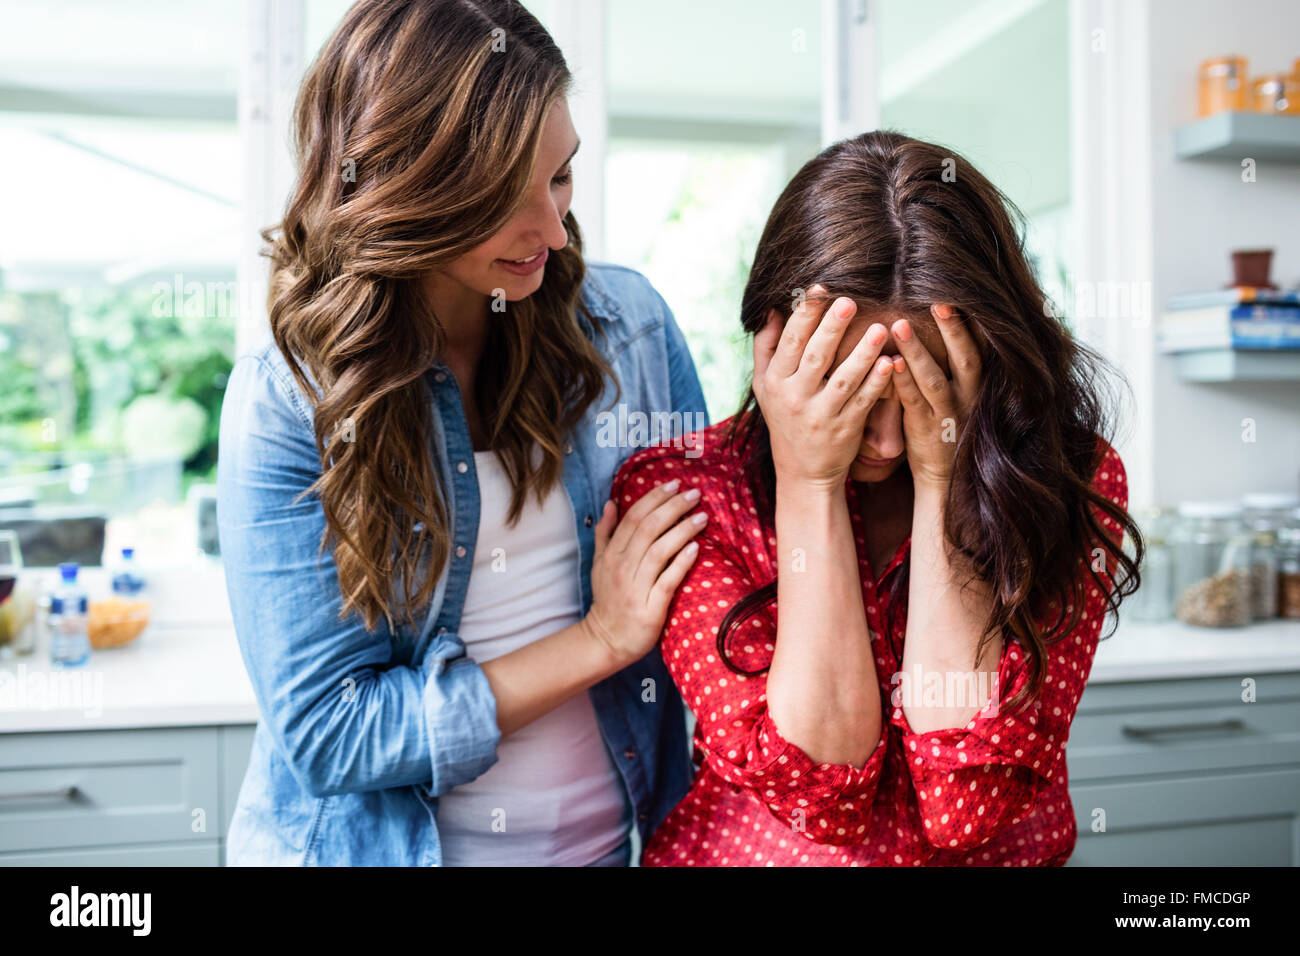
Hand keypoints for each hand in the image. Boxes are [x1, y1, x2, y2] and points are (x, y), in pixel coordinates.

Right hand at [583, 480, 705, 665]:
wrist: (607, 639)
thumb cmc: (608, 599)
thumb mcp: (599, 563)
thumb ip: (605, 533)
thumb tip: (611, 503)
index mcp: (611, 554)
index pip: (633, 518)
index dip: (653, 498)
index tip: (674, 483)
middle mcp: (622, 567)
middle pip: (648, 529)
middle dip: (672, 507)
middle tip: (694, 493)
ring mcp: (636, 587)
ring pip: (659, 551)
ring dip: (682, 530)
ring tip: (702, 516)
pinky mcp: (650, 607)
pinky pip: (667, 580)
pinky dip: (681, 562)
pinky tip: (696, 548)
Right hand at [752, 285, 895, 490]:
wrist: (802, 473)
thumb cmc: (785, 419)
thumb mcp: (764, 386)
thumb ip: (765, 347)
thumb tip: (771, 308)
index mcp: (774, 381)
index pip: (790, 341)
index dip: (804, 314)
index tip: (820, 288)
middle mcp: (794, 398)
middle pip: (815, 356)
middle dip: (832, 327)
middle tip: (850, 300)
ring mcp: (821, 415)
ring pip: (844, 379)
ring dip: (862, 353)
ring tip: (880, 329)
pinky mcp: (845, 430)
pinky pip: (863, 402)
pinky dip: (877, 383)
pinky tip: (891, 364)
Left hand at [888, 304, 981, 490]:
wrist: (944, 476)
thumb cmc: (946, 423)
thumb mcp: (959, 391)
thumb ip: (954, 361)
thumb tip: (948, 320)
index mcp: (978, 383)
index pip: (979, 346)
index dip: (971, 321)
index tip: (961, 290)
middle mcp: (969, 396)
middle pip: (965, 357)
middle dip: (952, 328)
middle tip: (939, 299)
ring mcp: (948, 413)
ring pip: (935, 379)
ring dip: (918, 351)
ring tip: (900, 324)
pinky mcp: (926, 429)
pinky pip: (914, 402)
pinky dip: (903, 383)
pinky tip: (890, 363)